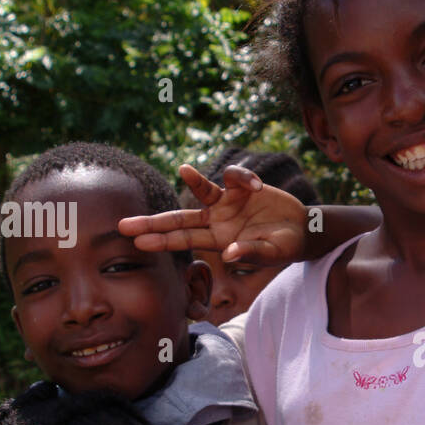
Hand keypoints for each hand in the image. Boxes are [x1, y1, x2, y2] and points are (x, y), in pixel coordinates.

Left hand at [119, 164, 310, 264]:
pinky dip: (242, 177)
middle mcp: (217, 222)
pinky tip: (256, 186)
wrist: (302, 229)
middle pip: (179, 220)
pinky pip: (234, 177)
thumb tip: (229, 254)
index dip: (161, 240)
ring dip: (193, 180)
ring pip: (201, 192)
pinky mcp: (241, 188)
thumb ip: (251, 253)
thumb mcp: (271, 253)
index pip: (184, 241)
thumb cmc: (285, 246)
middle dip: (153, 222)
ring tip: (185, 170)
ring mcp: (227, 204)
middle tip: (123, 225)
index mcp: (219, 242)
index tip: (138, 242)